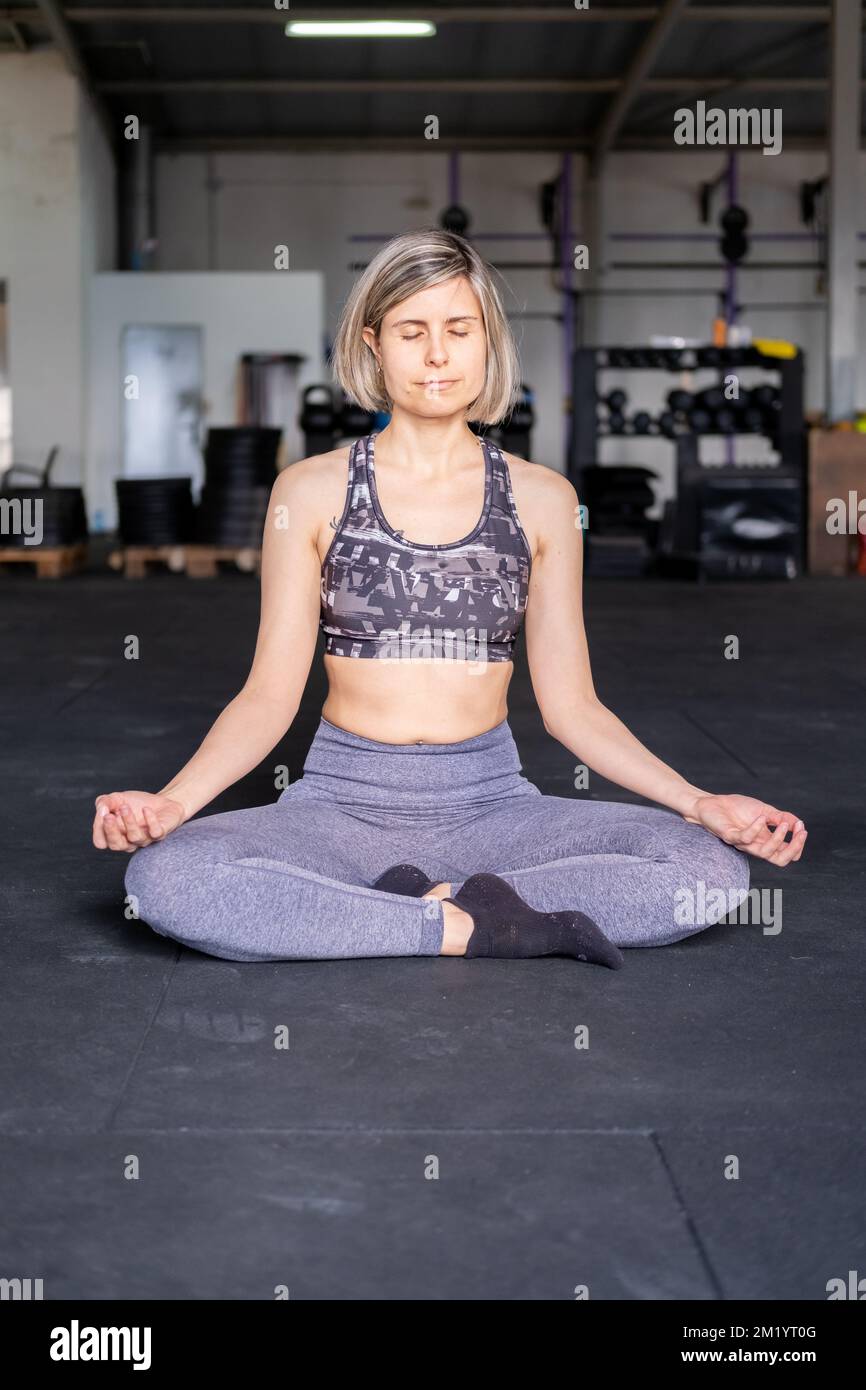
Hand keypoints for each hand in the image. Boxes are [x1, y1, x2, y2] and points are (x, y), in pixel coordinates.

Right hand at [92, 791, 186, 852]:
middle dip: (111, 831)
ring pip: (135, 837)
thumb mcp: (116, 799)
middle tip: (108, 816)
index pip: (102, 842)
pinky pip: (155, 832)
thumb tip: (101, 810)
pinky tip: (146, 809)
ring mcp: (145, 839)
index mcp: (115, 835)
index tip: (103, 814)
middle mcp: (129, 841)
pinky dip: (150, 820)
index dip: (99, 832)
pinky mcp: (160, 833)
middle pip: (117, 845)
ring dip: (129, 821)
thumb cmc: (136, 803)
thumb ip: (104, 803)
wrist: (161, 800)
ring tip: (125, 806)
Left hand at [691, 794, 805, 865]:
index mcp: (765, 841)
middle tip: (801, 831)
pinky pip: (745, 838)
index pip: (786, 854)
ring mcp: (743, 843)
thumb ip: (781, 817)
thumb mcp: (764, 810)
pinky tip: (761, 817)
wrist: (711, 803)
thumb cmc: (737, 809)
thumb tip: (798, 822)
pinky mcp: (730, 836)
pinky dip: (756, 828)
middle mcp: (755, 845)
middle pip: (779, 860)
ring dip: (778, 839)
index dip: (797, 846)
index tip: (802, 828)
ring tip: (784, 823)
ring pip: (764, 853)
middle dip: (794, 848)